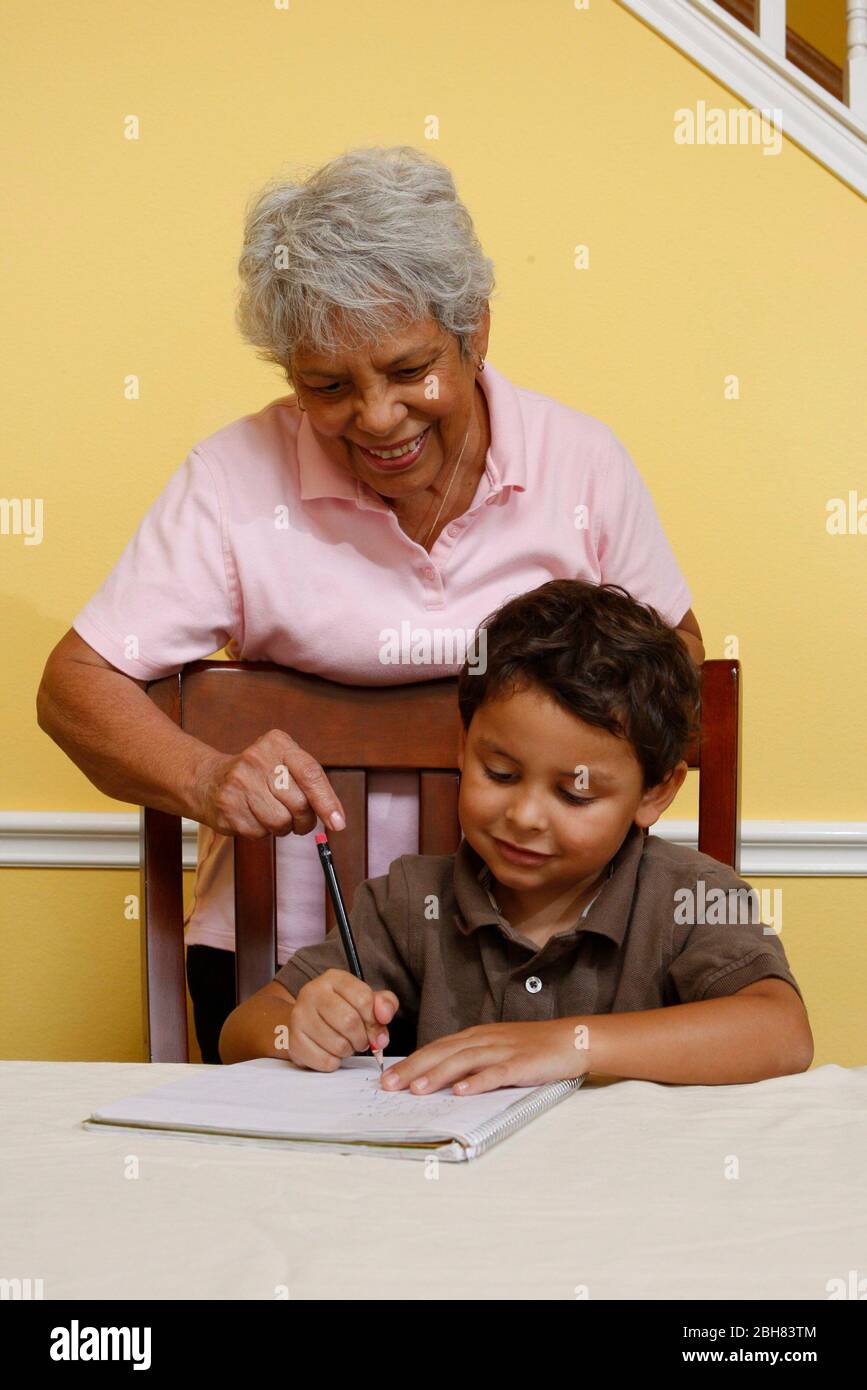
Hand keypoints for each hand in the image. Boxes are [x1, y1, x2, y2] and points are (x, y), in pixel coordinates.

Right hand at [194, 729, 345, 837]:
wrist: (208, 780)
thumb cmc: (259, 775)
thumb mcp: (284, 764)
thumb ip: (312, 784)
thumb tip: (336, 817)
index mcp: (277, 743)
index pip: (310, 773)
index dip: (327, 801)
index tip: (338, 823)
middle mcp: (257, 759)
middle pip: (299, 803)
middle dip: (305, 820)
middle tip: (300, 820)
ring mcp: (239, 783)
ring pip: (281, 822)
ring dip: (283, 828)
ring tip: (272, 815)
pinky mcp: (228, 807)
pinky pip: (260, 833)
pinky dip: (262, 831)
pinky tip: (252, 816)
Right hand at [286, 969, 398, 1071]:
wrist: (308, 1023)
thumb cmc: (342, 1011)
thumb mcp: (366, 1000)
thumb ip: (384, 1004)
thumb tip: (384, 1016)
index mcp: (334, 978)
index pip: (364, 998)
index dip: (375, 1020)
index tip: (375, 1027)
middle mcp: (312, 992)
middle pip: (349, 1022)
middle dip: (362, 1038)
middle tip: (361, 1040)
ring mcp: (299, 1016)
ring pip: (338, 1045)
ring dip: (348, 1051)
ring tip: (345, 1044)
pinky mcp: (294, 1041)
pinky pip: (325, 1061)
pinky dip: (334, 1062)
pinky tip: (331, 1052)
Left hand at [379, 1020, 589, 1095]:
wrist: (571, 1039)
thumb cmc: (531, 1047)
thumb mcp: (496, 1048)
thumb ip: (470, 1060)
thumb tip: (438, 1078)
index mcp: (476, 1036)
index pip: (437, 1048)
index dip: (411, 1062)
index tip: (387, 1078)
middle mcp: (485, 1040)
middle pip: (443, 1053)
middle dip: (413, 1069)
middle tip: (388, 1086)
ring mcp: (503, 1051)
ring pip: (464, 1061)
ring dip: (438, 1075)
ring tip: (415, 1090)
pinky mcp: (522, 1064)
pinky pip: (496, 1073)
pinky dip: (477, 1082)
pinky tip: (461, 1092)